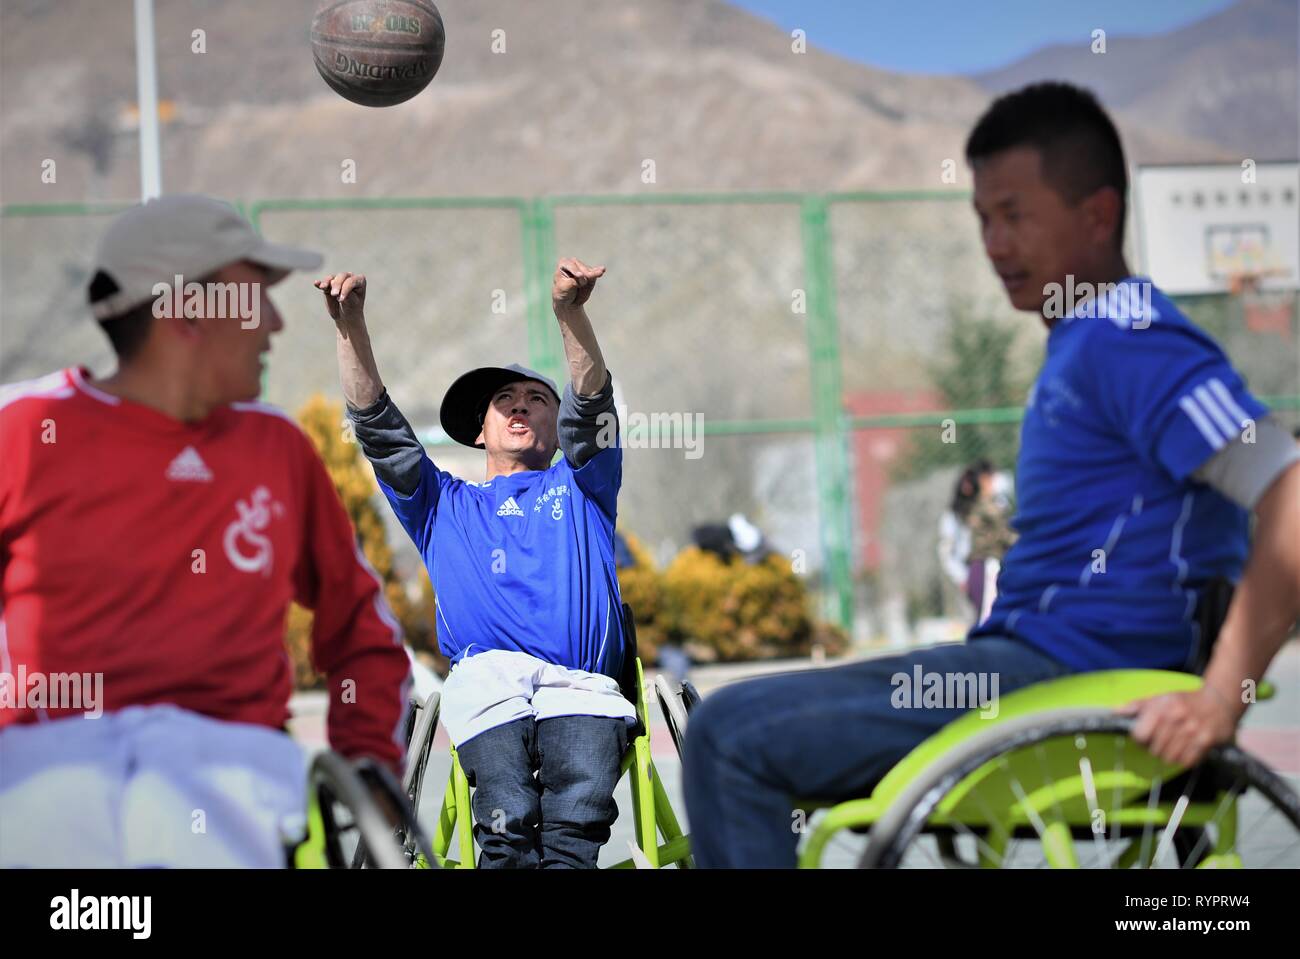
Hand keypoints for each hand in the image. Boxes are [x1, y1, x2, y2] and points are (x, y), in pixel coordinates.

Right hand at [315, 272, 366, 326]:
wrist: (346, 317)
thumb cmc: (353, 308)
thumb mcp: (352, 302)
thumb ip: (345, 292)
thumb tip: (332, 282)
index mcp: (359, 280)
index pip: (351, 280)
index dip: (346, 288)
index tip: (341, 299)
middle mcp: (349, 277)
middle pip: (341, 276)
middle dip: (337, 285)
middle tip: (334, 295)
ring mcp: (338, 281)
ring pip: (331, 278)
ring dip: (326, 282)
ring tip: (323, 287)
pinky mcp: (329, 286)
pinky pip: (323, 283)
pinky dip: (319, 283)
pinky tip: (316, 283)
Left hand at [552, 257, 604, 311]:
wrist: (569, 302)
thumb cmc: (563, 293)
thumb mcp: (565, 287)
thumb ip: (575, 281)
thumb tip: (585, 275)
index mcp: (564, 263)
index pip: (571, 265)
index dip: (575, 271)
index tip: (580, 275)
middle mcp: (574, 263)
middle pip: (582, 268)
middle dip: (584, 277)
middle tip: (581, 285)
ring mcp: (584, 268)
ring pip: (590, 272)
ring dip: (591, 276)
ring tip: (588, 282)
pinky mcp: (592, 274)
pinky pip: (596, 273)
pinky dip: (599, 272)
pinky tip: (603, 269)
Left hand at [1118, 686, 1241, 767]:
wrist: (1218, 701)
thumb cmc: (1184, 701)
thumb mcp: (1159, 697)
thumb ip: (1136, 705)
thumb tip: (1114, 712)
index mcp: (1162, 707)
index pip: (1140, 735)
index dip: (1139, 739)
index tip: (1143, 738)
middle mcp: (1177, 718)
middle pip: (1154, 749)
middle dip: (1153, 749)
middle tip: (1158, 743)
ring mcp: (1192, 730)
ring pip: (1170, 758)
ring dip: (1168, 756)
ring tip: (1171, 747)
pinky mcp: (1206, 741)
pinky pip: (1187, 761)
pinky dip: (1183, 760)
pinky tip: (1184, 750)